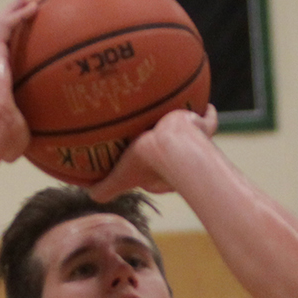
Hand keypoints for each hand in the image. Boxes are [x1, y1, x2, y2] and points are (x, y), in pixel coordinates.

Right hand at [0, 0, 35, 162]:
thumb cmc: (2, 141)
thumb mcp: (17, 137)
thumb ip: (21, 136)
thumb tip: (28, 151)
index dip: (0, 53)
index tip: (12, 46)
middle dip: (4, 23)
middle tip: (17, 11)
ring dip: (10, 12)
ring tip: (24, 0)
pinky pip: (4, 27)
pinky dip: (16, 15)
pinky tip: (32, 7)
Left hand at [88, 105, 218, 202]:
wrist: (172, 146)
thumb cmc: (147, 164)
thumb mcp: (121, 178)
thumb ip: (105, 188)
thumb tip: (89, 193)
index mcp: (164, 173)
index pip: (158, 170)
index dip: (149, 165)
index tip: (142, 158)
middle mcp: (181, 158)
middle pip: (176, 150)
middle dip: (171, 148)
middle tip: (162, 137)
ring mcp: (194, 141)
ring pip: (192, 135)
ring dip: (187, 128)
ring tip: (181, 118)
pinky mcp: (200, 125)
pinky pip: (208, 118)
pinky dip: (208, 113)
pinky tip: (207, 104)